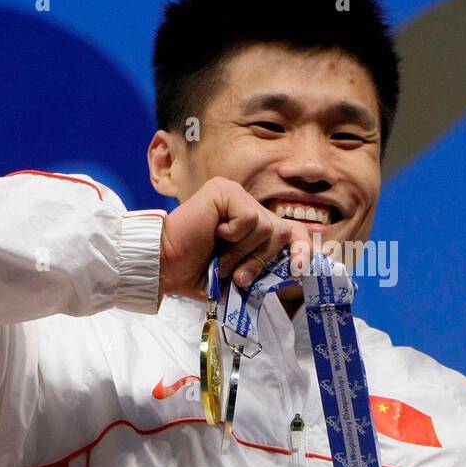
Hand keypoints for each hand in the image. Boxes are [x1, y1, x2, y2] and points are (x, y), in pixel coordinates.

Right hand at [158, 176, 313, 300]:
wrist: (165, 267)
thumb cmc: (195, 272)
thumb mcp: (238, 276)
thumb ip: (264, 271)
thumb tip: (296, 272)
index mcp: (250, 224)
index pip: (290, 230)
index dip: (301, 248)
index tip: (301, 269)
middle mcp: (245, 204)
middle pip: (281, 231)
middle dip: (261, 259)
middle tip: (235, 274)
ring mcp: (235, 194)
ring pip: (266, 227)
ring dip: (242, 251)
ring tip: (218, 256)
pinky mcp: (224, 189)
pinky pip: (250, 218)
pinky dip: (234, 234)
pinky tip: (213, 233)